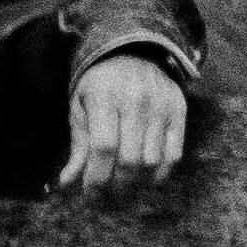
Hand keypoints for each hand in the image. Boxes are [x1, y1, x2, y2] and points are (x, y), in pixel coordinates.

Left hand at [60, 50, 189, 199]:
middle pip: (129, 158)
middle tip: (107, 197)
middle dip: (116, 186)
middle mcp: (137, 100)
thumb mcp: (80, 107)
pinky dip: (160, 174)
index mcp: (105, 96)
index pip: (104, 146)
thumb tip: (66, 183)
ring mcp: (162, 105)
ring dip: (137, 184)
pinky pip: (174, 154)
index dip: (96, 176)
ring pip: (152, 160)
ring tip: (124, 190)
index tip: (90, 194)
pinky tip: (146, 180)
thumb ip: (78, 146)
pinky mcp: (179, 111)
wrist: (134, 49)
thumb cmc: (100, 84)